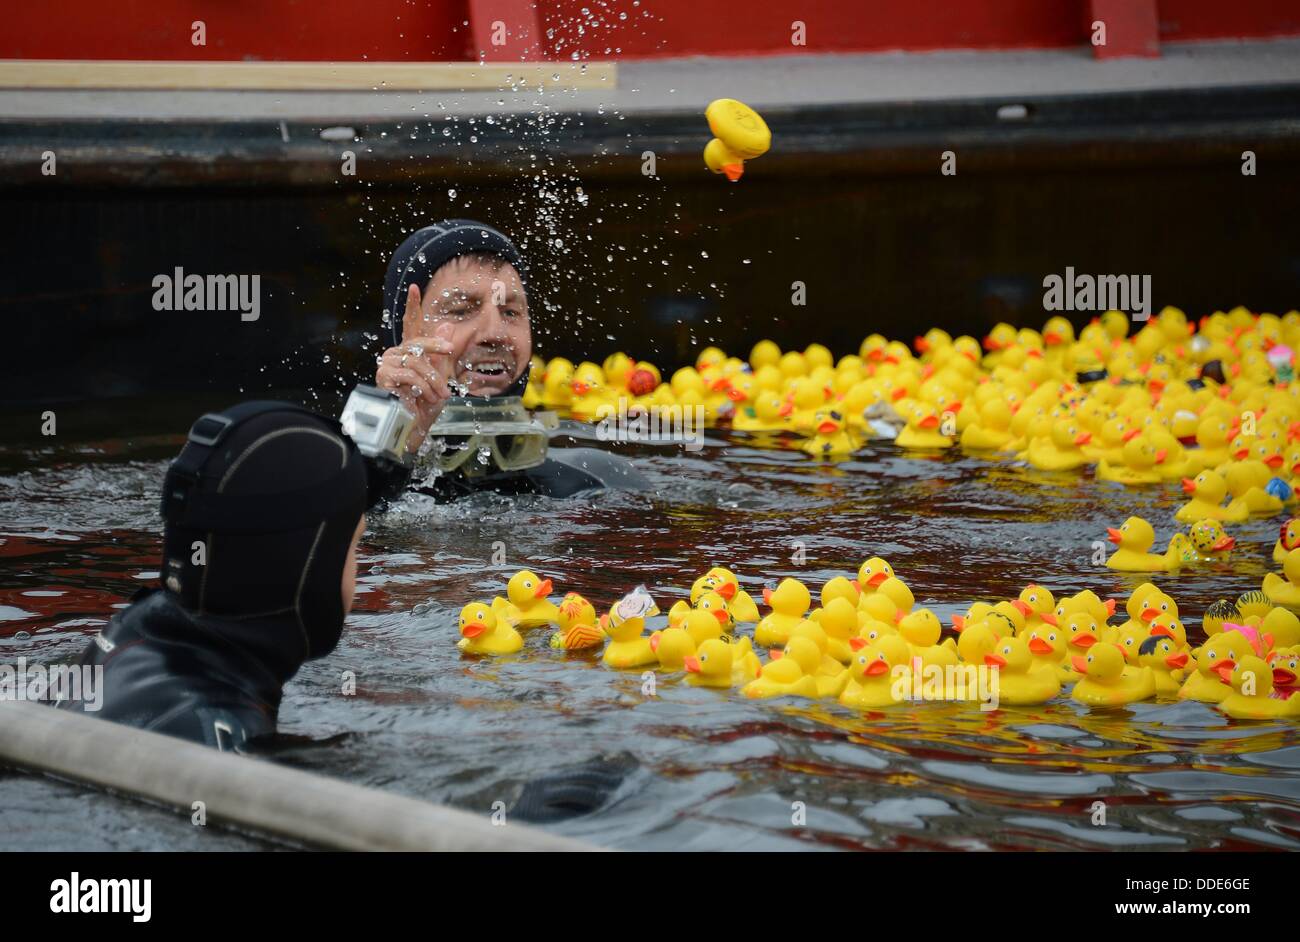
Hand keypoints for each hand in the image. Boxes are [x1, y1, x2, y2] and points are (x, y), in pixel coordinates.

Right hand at [375, 284, 458, 453]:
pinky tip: (423, 397)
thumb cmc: (426, 405)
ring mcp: (387, 364)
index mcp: (410, 352)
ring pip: (417, 361)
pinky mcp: (383, 376)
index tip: (414, 287)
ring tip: (438, 395)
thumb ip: (441, 353)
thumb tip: (445, 325)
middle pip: (418, 342)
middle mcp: (396, 354)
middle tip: (449, 351)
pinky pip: (409, 373)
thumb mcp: (440, 377)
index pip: (411, 325)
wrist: (414, 427)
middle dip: (437, 349)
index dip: (412, 307)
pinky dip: (421, 386)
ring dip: (432, 380)